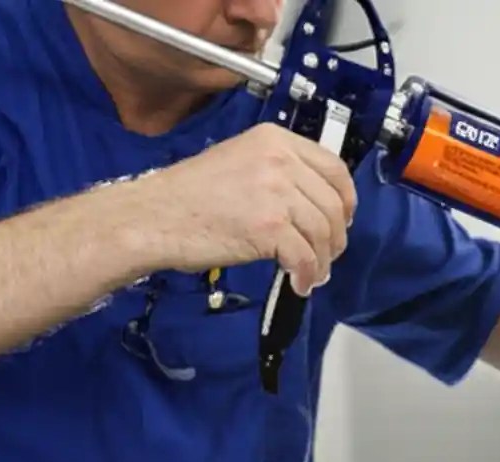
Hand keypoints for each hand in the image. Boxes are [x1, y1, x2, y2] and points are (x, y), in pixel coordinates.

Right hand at [120, 123, 356, 295]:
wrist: (152, 216)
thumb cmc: (188, 195)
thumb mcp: (240, 161)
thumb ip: (279, 172)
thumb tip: (313, 201)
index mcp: (275, 140)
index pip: (334, 167)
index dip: (346, 198)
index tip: (344, 217)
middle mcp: (279, 161)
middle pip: (333, 204)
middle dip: (336, 235)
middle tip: (329, 252)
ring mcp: (275, 193)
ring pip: (324, 232)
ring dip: (324, 259)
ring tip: (315, 273)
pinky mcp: (269, 227)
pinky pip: (305, 256)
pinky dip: (308, 274)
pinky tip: (299, 282)